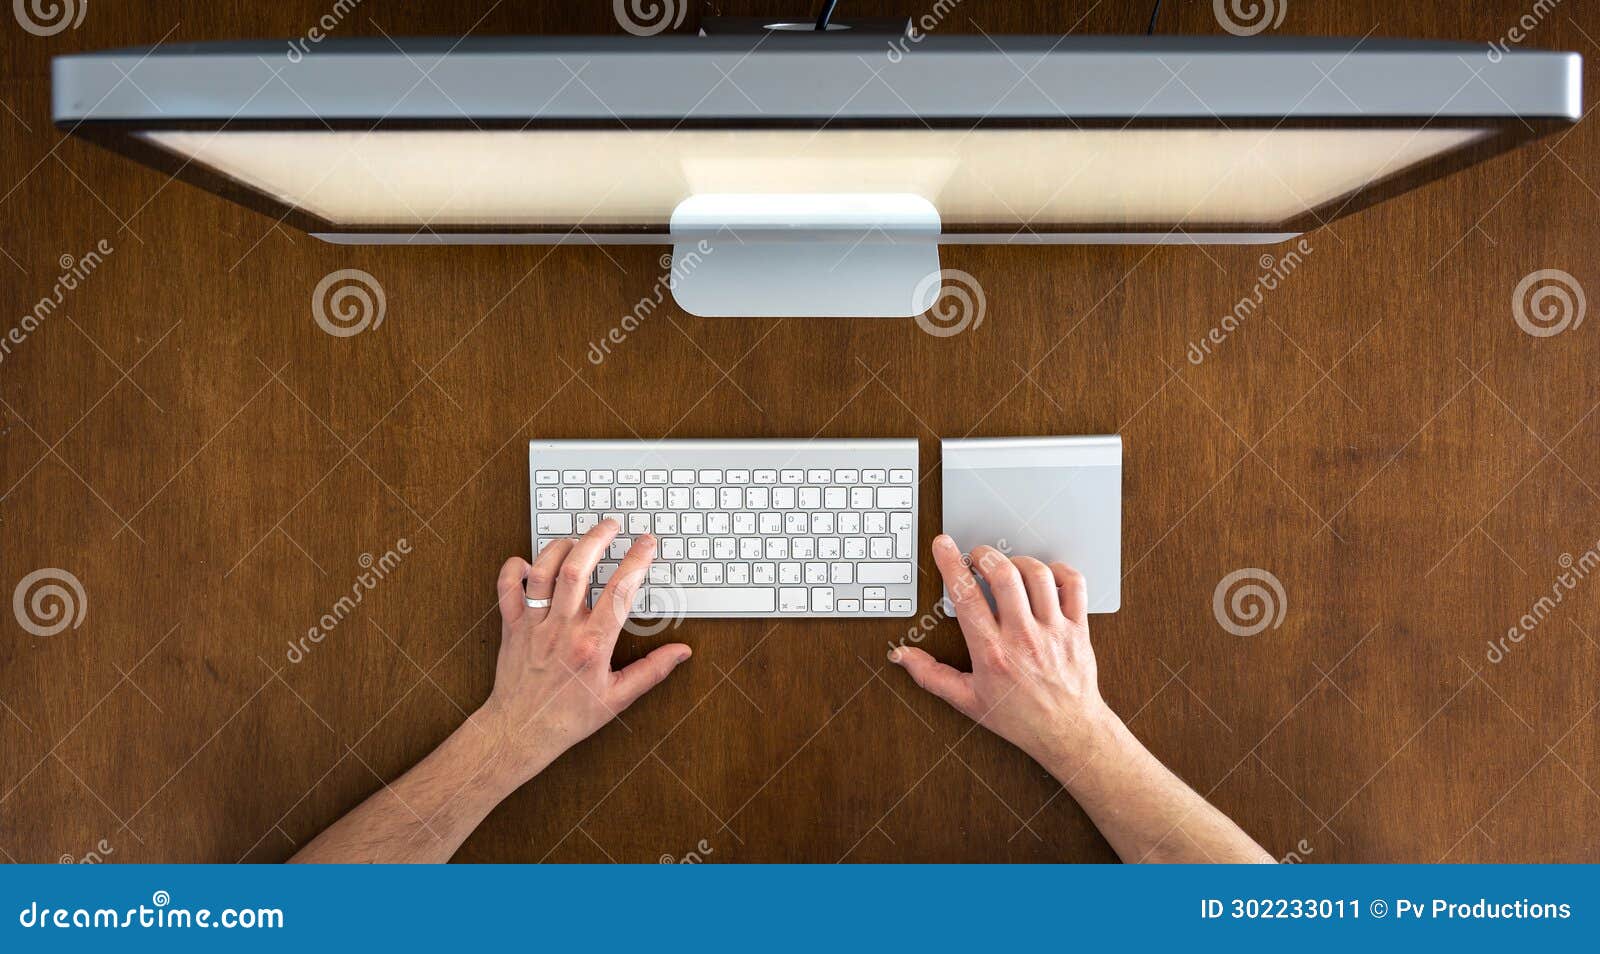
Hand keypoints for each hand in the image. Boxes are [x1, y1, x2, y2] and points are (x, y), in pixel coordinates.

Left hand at [477, 519, 691, 786]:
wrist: (520, 731)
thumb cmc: (567, 717)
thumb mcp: (618, 698)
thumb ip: (651, 671)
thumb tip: (681, 652)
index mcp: (592, 644)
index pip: (620, 591)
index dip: (637, 561)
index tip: (647, 543)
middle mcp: (561, 628)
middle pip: (577, 569)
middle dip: (596, 539)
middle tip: (611, 525)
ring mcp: (533, 624)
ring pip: (543, 571)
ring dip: (560, 547)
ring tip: (577, 539)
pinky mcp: (512, 626)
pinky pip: (507, 587)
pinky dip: (515, 567)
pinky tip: (530, 562)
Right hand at [891, 534, 1111, 772]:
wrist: (1068, 732)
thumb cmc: (1020, 717)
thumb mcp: (967, 700)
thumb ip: (931, 675)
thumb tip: (902, 656)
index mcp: (992, 652)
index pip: (966, 596)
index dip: (951, 564)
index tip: (944, 545)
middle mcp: (1023, 637)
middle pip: (1004, 575)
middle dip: (985, 555)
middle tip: (977, 556)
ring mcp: (1053, 631)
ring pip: (1037, 575)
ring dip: (1018, 561)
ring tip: (1008, 567)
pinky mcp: (1078, 629)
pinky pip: (1074, 585)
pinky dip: (1059, 571)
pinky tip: (1045, 577)